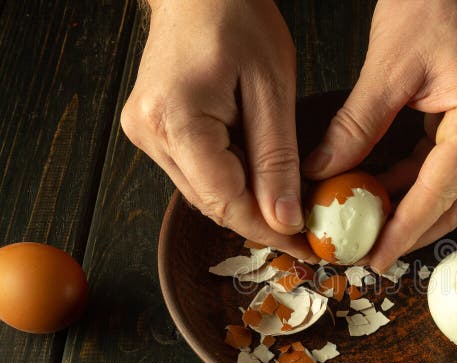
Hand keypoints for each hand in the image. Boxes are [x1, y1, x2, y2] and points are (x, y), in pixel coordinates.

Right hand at [121, 0, 314, 259]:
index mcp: (175, 120)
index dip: (270, 231)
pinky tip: (264, 177)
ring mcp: (147, 135)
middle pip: (214, 203)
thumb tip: (285, 219)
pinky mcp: (154, 132)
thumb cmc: (236, 18)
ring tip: (294, 201)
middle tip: (309, 227)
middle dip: (264, 220)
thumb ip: (277, 159)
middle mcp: (150, 134)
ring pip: (207, 194)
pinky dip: (234, 181)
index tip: (307, 246)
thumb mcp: (272, 88)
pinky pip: (199, 174)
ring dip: (250, 202)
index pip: (227, 201)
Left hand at [302, 0, 456, 271]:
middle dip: (412, 231)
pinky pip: (447, 165)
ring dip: (413, 210)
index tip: (375, 257)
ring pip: (453, 189)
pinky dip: (415, 183)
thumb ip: (356, 126)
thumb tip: (324, 173)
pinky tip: (382, 189)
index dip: (405, 230)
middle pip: (456, 201)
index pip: (441, 192)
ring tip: (371, 227)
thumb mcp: (388, 67)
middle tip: (370, 252)